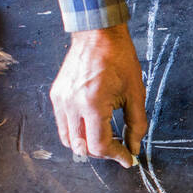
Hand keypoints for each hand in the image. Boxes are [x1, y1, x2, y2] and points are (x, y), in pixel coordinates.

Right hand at [49, 23, 146, 168]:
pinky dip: (76, 132)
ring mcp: (61, 100)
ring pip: (69, 139)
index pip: (99, 146)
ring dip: (86, 145)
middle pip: (82, 147)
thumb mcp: (135, 94)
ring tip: (105, 137)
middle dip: (102, 153)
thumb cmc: (119, 59)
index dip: (116, 156)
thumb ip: (137, 125)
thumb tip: (134, 148)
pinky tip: (92, 125)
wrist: (98, 34)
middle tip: (119, 148)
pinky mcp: (56, 95)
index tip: (128, 158)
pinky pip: (63, 124)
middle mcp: (72, 105)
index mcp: (92, 105)